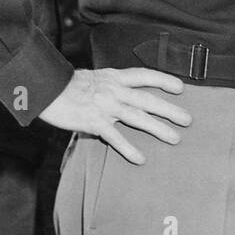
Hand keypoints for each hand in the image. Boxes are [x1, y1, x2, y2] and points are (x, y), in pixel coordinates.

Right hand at [39, 67, 192, 164]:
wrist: (46, 88)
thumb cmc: (68, 84)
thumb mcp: (94, 77)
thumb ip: (111, 85)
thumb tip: (124, 93)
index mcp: (114, 77)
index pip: (145, 75)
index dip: (164, 80)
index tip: (181, 87)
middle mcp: (114, 90)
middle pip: (148, 99)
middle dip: (170, 110)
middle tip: (188, 120)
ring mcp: (105, 106)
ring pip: (138, 117)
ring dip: (158, 129)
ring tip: (175, 138)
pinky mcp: (94, 122)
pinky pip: (116, 138)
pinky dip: (129, 149)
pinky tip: (141, 159)